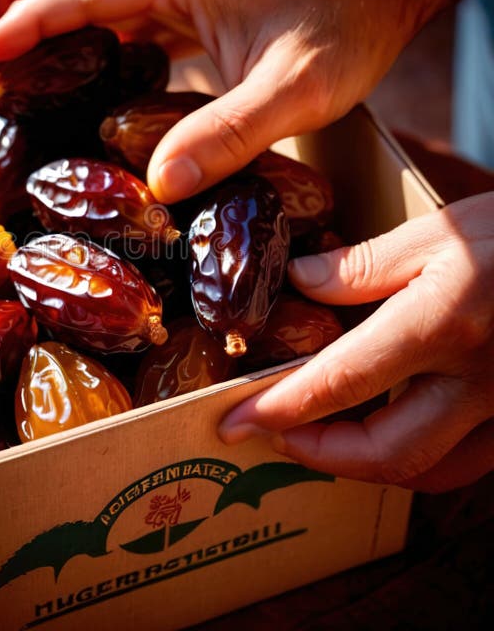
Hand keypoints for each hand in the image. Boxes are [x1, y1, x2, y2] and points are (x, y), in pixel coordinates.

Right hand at [0, 0, 417, 202]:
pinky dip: (99, 50)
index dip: (17, 29)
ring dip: (59, 48)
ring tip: (22, 97)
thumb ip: (229, 132)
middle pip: (70, 1)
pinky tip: (91, 91)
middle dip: (24, 42)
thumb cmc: (348, 15)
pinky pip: (127, 20)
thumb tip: (161, 185)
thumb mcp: (298, 85)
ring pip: (96, 11)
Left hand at [220, 192, 493, 491]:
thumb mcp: (441, 232)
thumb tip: (299, 282)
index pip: (340, 385)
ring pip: (426, 471)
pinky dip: (410, 457)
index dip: (277, 409)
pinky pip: (462, 462)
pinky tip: (383, 428)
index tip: (233, 421)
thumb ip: (364, 266)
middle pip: (383, 453)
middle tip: (272, 432)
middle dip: (315, 454)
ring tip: (316, 433)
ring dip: (360, 463)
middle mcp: (477, 382)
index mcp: (443, 325)